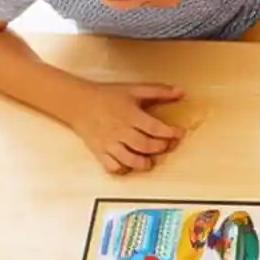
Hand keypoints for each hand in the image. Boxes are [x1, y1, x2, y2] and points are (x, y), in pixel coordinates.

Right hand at [64, 81, 185, 173]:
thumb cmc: (108, 96)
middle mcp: (120, 131)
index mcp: (130, 115)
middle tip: (167, 145)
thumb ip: (158, 92)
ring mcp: (109, 143)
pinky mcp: (100, 152)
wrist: (79, 103)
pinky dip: (122, 169)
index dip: (170, 133)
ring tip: (149, 161)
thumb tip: (181, 92)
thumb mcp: (134, 90)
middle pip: (144, 145)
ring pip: (129, 159)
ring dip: (143, 163)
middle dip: (159, 148)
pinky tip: (129, 165)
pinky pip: (111, 166)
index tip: (179, 133)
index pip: (154, 128)